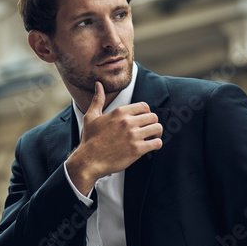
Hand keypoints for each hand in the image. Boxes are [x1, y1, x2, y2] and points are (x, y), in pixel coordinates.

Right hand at [66, 81, 162, 195]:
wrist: (89, 160)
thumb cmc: (90, 139)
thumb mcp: (91, 116)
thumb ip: (98, 99)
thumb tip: (98, 84)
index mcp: (119, 112)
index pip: (144, 106)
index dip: (146, 113)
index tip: (143, 120)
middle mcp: (127, 122)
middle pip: (153, 117)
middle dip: (153, 123)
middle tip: (150, 130)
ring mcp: (133, 136)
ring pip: (157, 128)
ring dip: (157, 133)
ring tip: (152, 137)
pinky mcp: (137, 150)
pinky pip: (157, 143)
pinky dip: (157, 144)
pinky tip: (151, 146)